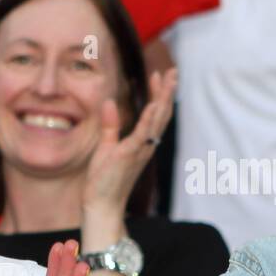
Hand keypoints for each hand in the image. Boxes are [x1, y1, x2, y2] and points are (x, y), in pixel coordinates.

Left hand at [81, 67, 175, 220]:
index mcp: (142, 143)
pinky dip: (148, 119)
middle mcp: (146, 146)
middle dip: (167, 91)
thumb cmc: (104, 180)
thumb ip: (110, 125)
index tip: (158, 75)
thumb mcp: (106, 147)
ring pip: (157, 120)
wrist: (102, 205)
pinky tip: (153, 104)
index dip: (158, 94)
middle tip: (173, 71)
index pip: (154, 114)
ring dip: (163, 99)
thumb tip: (108, 102)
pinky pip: (142, 135)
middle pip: (161, 114)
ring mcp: (140, 150)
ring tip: (169, 79)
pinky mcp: (129, 155)